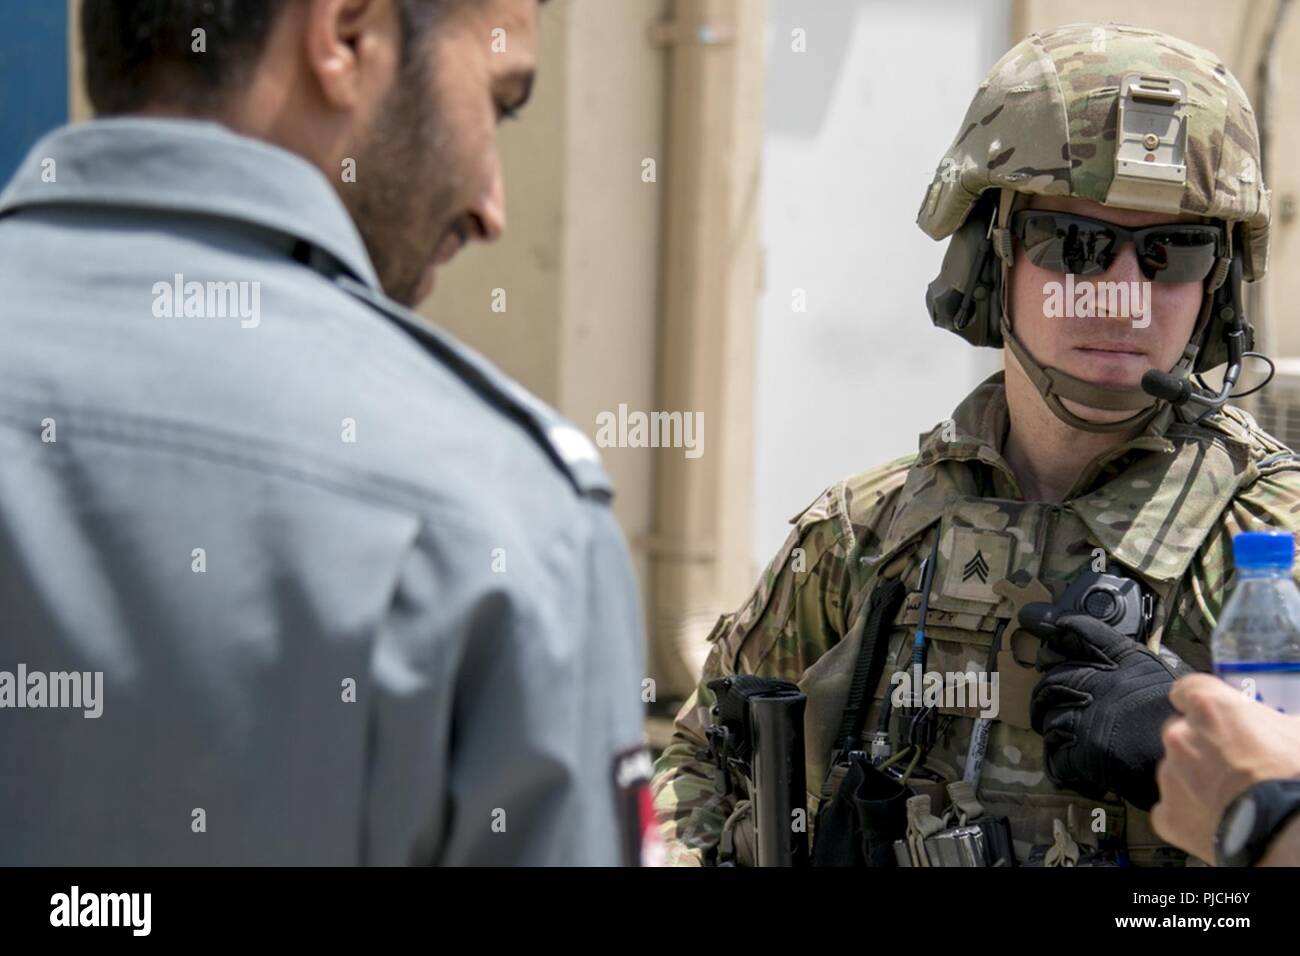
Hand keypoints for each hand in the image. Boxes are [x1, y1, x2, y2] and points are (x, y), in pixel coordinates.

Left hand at [1019, 603, 1183, 809]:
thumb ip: (1147, 672)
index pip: (1084, 632)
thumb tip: (1137, 670)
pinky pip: (1056, 750)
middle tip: (1044, 690)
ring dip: (1045, 718)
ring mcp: (1087, 713)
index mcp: (1128, 662)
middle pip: (1056, 674)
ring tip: (1046, 723)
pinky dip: (1056, 757)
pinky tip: (1063, 759)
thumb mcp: (1178, 684)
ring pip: (1049, 710)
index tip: (1049, 625)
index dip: (1063, 627)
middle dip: (1046, 681)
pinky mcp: (1082, 747)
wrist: (1201, 765)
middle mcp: (1101, 682)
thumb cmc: (1196, 724)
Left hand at [1152, 674, 1299, 863]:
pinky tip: (1215, 819)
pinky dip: (1188, 812)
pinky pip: (1171, 808)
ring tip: (1229, 795)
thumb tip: (1283, 724)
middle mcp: (1180, 736)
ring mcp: (1170, 775)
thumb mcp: (1297, 732)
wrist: (1289, 829)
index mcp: (1208, 707)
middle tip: (1230, 763)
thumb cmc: (1294, 775)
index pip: (1186, 691)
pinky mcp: (1168, 814)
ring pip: (1175, 771)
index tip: (1210, 715)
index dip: (1199, 704)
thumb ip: (1276, 721)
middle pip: (1179, 732)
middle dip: (1199, 745)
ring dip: (1194, 779)